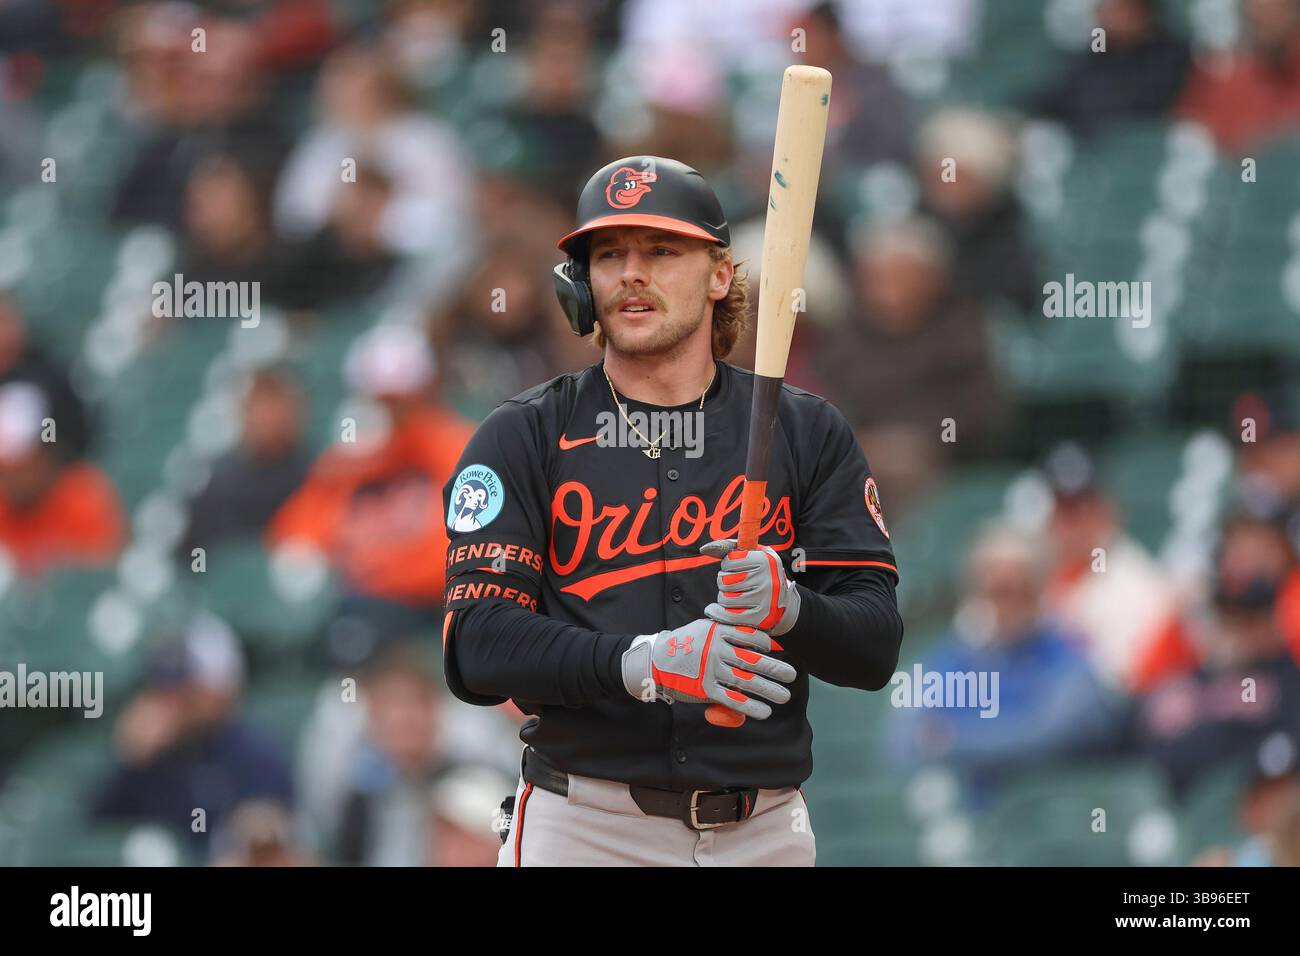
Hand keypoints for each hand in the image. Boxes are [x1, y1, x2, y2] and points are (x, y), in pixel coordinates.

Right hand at [621, 619, 795, 719]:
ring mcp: (711, 670)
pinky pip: (732, 699)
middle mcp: (716, 649)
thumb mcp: (705, 629)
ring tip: (784, 696)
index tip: (776, 652)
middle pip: (753, 660)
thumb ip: (728, 633)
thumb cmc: (685, 644)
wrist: (656, 660)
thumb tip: (758, 643)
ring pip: (747, 681)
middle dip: (775, 669)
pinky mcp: (705, 689)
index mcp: (718, 631)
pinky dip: (750, 707)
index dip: (767, 645)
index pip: (751, 637)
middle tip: (792, 675)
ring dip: (769, 690)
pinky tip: (764, 712)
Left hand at [699, 538, 800, 635]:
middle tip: (734, 583)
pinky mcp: (760, 618)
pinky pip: (728, 616)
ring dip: (724, 596)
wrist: (783, 602)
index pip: (730, 560)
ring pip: (725, 598)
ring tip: (734, 595)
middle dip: (724, 581)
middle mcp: (768, 580)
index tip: (735, 568)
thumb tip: (704, 549)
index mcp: (766, 561)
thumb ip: (729, 547)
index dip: (728, 564)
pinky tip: (716, 610)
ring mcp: (765, 601)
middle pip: (725, 580)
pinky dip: (718, 613)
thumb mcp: (753, 554)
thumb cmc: (762, 574)